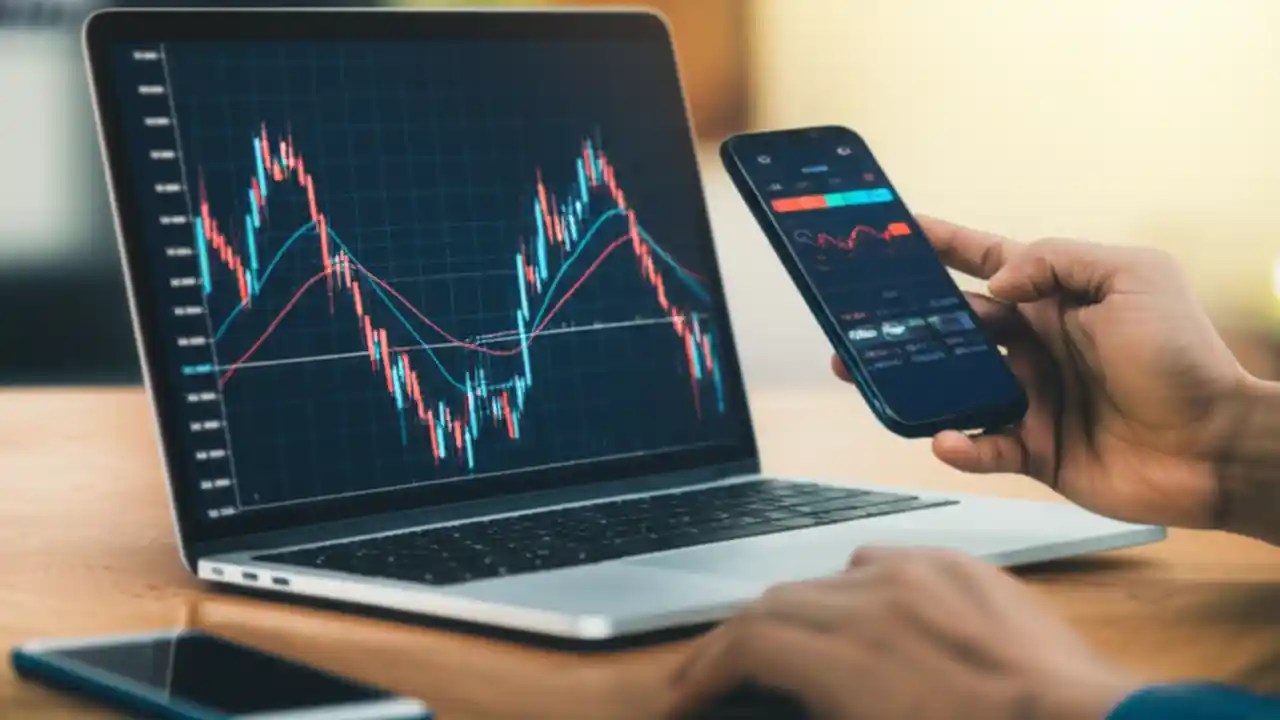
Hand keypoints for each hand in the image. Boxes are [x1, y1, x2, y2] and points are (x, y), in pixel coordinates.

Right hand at [666, 548, 1137, 719]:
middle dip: (739, 645)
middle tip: (723, 680)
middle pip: (774, 604)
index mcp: (849, 657)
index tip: (680, 700)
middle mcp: (874, 600)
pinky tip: (867, 616)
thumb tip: (772, 704)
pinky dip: (858, 589)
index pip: (744, 644)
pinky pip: (885, 561)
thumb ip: (813, 711)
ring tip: (796, 652)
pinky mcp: (962, 566)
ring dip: (798, 615)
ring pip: (825, 577)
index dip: (700, 672)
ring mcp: (920, 574)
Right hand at [834, 217, 1279, 536]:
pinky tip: (945, 439)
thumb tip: (996, 284)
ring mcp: (1030, 399)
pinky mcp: (1034, 450)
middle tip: (855, 319)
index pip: (984, 262)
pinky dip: (958, 445)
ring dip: (908, 382)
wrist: (1215, 446)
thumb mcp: (1134, 278)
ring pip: (952, 387)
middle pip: (952, 327)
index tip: (894, 228)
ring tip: (865, 377)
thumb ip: (1060, 261)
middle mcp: (1034, 346)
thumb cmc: (1183, 357)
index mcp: (1054, 300)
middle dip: (902, 320)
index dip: (940, 244)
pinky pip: (981, 446)